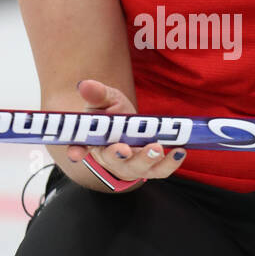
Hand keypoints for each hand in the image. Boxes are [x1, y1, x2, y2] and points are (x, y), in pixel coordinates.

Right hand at [66, 79, 186, 182]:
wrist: (132, 128)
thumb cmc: (113, 116)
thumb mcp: (105, 100)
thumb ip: (97, 94)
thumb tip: (84, 85)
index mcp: (94, 142)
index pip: (81, 148)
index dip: (77, 151)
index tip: (75, 153)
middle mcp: (111, 158)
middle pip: (113, 161)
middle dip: (118, 156)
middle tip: (124, 149)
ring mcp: (131, 165)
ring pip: (138, 168)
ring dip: (147, 160)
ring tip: (157, 148)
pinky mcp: (150, 168)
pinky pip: (160, 170)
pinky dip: (170, 163)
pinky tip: (180, 151)